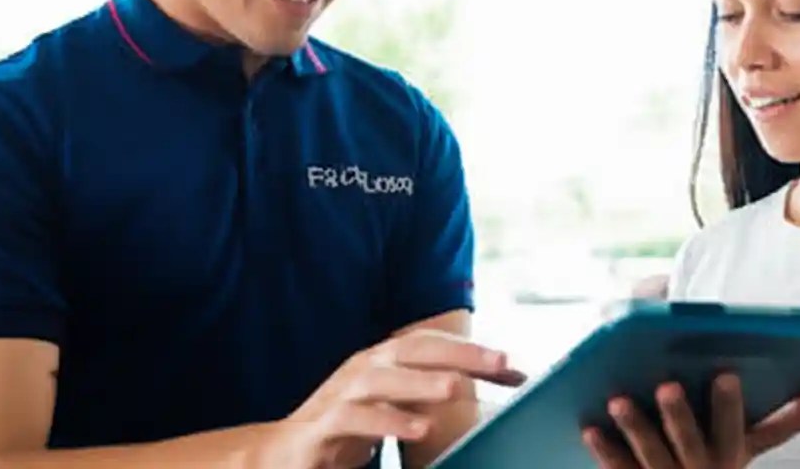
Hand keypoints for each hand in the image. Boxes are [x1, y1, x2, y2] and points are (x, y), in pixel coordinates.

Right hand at [263, 329, 526, 468]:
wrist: (284, 454)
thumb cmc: (348, 428)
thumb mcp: (396, 404)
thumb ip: (434, 392)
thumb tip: (495, 384)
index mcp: (384, 360)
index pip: (434, 345)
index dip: (474, 352)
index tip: (516, 368)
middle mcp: (364, 368)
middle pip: (414, 350)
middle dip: (460, 354)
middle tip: (501, 362)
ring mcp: (341, 394)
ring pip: (383, 379)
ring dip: (422, 381)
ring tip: (458, 389)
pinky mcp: (323, 427)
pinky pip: (356, 418)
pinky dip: (389, 420)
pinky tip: (421, 427)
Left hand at [582, 374, 799, 468]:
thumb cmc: (718, 463)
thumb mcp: (750, 447)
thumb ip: (786, 422)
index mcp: (731, 458)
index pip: (735, 432)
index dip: (729, 407)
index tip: (724, 374)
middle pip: (691, 444)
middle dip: (680, 417)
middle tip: (666, 385)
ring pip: (650, 457)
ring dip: (636, 428)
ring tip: (618, 399)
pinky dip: (605, 450)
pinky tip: (590, 427)